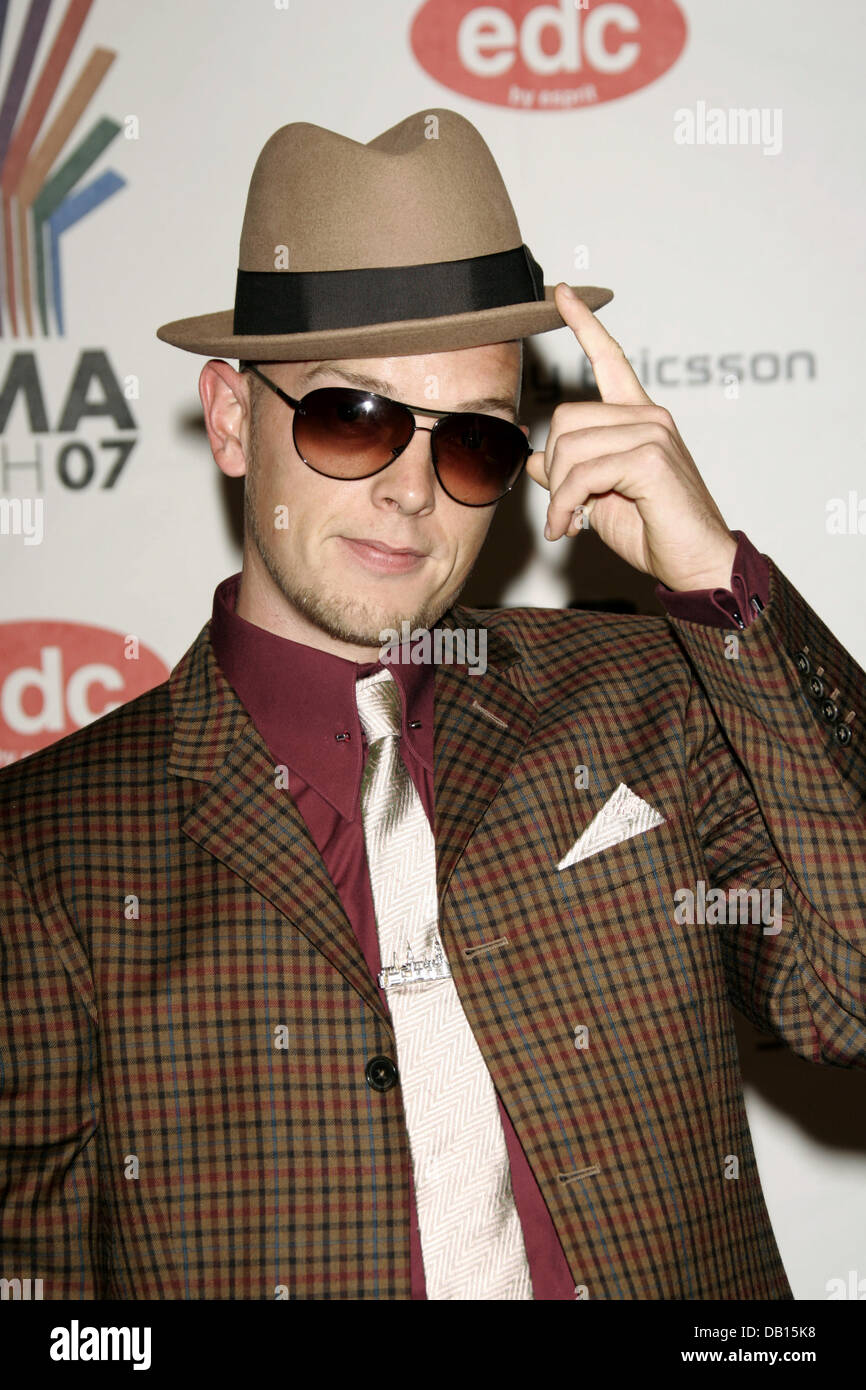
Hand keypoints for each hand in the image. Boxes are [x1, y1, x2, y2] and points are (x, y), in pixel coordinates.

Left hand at [526, 283, 737, 591]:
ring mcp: (653, 433)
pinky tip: (570, 528)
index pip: (609, 359)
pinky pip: (581, 473)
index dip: (582, 324)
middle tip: (565, 506)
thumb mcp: (598, 497)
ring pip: (569, 448)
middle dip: (553, 468)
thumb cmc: (654, 532)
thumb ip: (569, 472)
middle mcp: (649, 416)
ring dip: (557, 495)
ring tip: (569, 522)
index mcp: (640, 418)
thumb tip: (534, 457)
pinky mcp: (650, 458)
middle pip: (565, 418)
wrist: (696, 564)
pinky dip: (564, 505)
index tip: (560, 292)